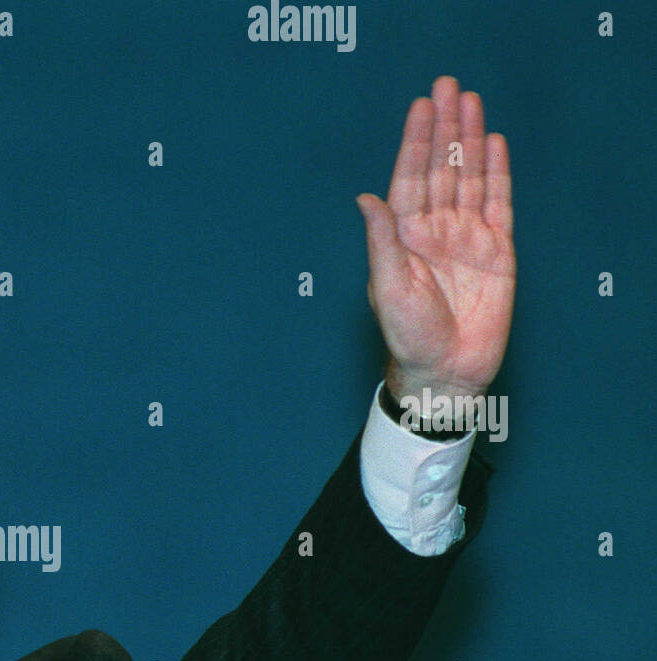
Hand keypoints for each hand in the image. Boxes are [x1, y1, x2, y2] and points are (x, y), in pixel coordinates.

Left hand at [356, 76, 514, 407]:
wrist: (444, 372)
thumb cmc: (407, 337)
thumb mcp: (387, 287)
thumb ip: (381, 241)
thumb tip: (365, 198)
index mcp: (403, 238)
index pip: (410, 178)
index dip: (415, 142)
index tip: (421, 106)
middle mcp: (434, 232)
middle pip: (441, 169)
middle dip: (443, 128)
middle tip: (447, 86)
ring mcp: (466, 239)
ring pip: (469, 178)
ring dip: (469, 140)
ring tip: (471, 102)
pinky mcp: (497, 252)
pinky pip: (498, 204)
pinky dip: (496, 174)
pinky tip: (493, 145)